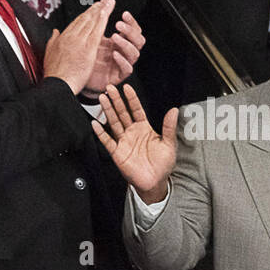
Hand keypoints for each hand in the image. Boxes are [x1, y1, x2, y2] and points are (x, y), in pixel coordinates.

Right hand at [42, 0, 115, 94]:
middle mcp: (71, 36)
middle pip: (85, 18)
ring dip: (101, 10)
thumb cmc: (54, 74)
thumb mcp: (49, 54)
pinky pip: (97, 31)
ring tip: (108, 2)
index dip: (86, 14)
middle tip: (104, 0)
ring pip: (92, 22)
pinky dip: (102, 20)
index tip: (93, 8)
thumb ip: (53, 41)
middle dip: (95, 8)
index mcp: (63, 38)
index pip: (77, 22)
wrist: (57, 85)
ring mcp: (80, 41)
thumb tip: (55, 32)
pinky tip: (107, 13)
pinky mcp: (88, 48)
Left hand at [84, 9, 143, 93]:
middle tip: (119, 24)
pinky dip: (122, 61)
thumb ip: (99, 21)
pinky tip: (114, 54)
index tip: (124, 13)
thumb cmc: (86, 57)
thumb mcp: (92, 36)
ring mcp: (123, 63)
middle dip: (130, 31)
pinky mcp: (119, 75)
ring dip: (126, 43)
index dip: (131, 21)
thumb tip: (103, 2)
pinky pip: (127, 69)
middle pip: (138, 40)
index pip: (133, 29)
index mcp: (120, 41)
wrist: (78, 77)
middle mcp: (124, 52)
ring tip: (114, 37)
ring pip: (134, 53)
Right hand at [91, 84, 176, 204]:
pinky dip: (101, 133)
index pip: (136, 110)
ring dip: (108, 111)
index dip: (131, 99)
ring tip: (102, 99)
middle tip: (110, 88)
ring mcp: (123, 142)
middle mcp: (132, 132)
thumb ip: (169, 127)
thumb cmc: (162, 164)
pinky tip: (95, 124)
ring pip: (113, 123)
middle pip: (122, 113)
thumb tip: (174, 110)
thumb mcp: (169, 144)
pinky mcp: (117, 153)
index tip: (127, 87)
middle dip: (116, 100)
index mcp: (144, 128)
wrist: (155, 182)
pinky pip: (107, 141)